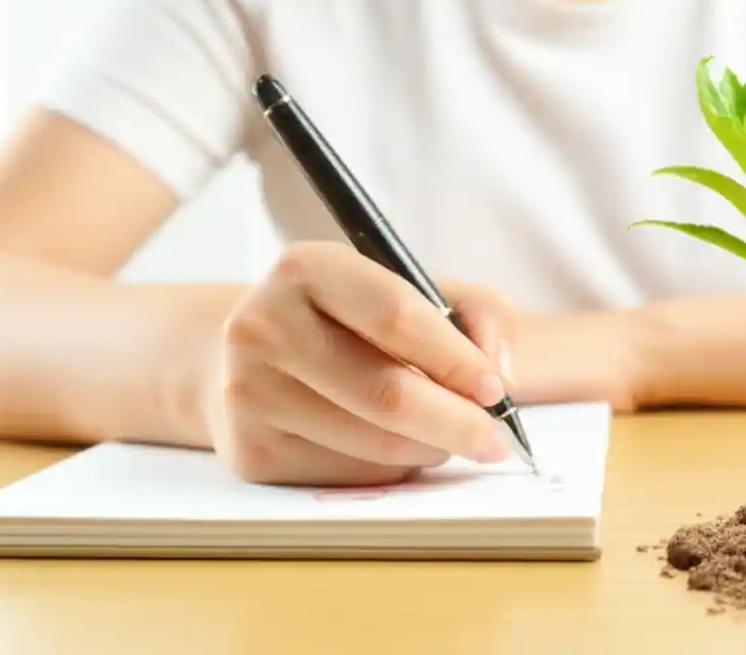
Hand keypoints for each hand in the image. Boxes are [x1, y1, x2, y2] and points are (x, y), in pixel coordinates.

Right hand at [201, 241, 517, 485]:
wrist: (245, 356)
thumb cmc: (348, 321)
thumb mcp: (409, 288)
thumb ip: (475, 311)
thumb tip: (501, 374)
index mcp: (307, 268)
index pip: (394, 316)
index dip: (455, 359)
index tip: (497, 390)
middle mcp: (264, 326)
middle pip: (385, 394)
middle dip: (456, 424)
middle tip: (496, 441)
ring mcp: (248, 393)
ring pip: (373, 445)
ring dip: (428, 449)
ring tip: (442, 435)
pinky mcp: (249, 451)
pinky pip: (349, 477)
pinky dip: (389, 469)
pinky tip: (387, 446)